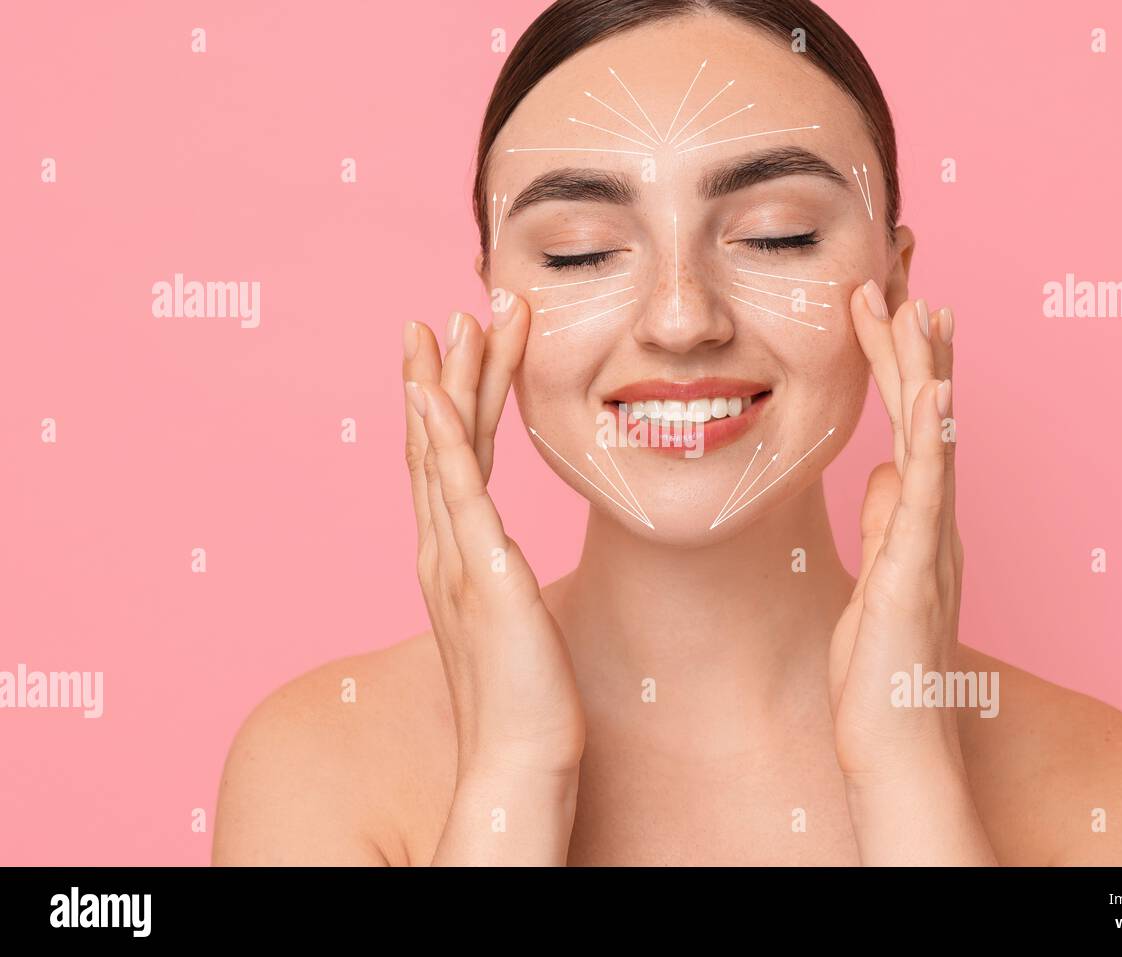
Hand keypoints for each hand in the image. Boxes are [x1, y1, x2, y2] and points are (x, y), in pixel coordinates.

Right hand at [403, 299, 585, 782]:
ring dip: (446, 382)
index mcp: (454, 556)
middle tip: (451, 311)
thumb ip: (504, 580)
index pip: (450, 462)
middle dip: (447, 373)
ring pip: (443, 451)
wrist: (519, 756)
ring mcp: (454, 557)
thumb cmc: (525, 695)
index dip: (452, 402)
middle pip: (439, 443)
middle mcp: (442, 548)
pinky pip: (454, 491)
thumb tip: (512, 561)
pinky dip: (436, 437)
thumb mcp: (515, 619)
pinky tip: (431, 392)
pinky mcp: (479, 572)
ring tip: (453, 322)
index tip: (458, 349)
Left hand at [828, 282, 993, 864]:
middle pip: (927, 416)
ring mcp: (930, 540)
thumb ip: (885, 521)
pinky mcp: (915, 566)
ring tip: (921, 308)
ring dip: (927, 371)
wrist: (894, 736)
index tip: (890, 309)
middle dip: (913, 347)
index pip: (910, 425)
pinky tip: (933, 390)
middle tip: (904, 278)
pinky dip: (932, 437)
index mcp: (917, 518)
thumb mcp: (876, 576)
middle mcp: (933, 519)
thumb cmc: (881, 665)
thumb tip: (879, 471)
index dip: (901, 366)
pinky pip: (928, 491)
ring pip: (934, 439)